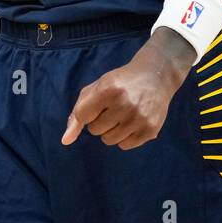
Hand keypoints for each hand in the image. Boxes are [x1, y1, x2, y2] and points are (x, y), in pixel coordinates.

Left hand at [61, 28, 192, 149]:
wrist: (155, 76)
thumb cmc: (121, 82)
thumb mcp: (97, 88)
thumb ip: (78, 112)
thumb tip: (66, 140)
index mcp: (108, 90)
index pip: (83, 116)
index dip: (87, 113)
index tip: (96, 106)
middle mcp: (124, 104)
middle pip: (96, 130)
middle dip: (100, 121)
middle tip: (113, 108)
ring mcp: (139, 118)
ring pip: (109, 140)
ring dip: (111, 131)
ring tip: (122, 115)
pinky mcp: (150, 130)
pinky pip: (125, 146)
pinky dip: (125, 137)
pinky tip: (132, 122)